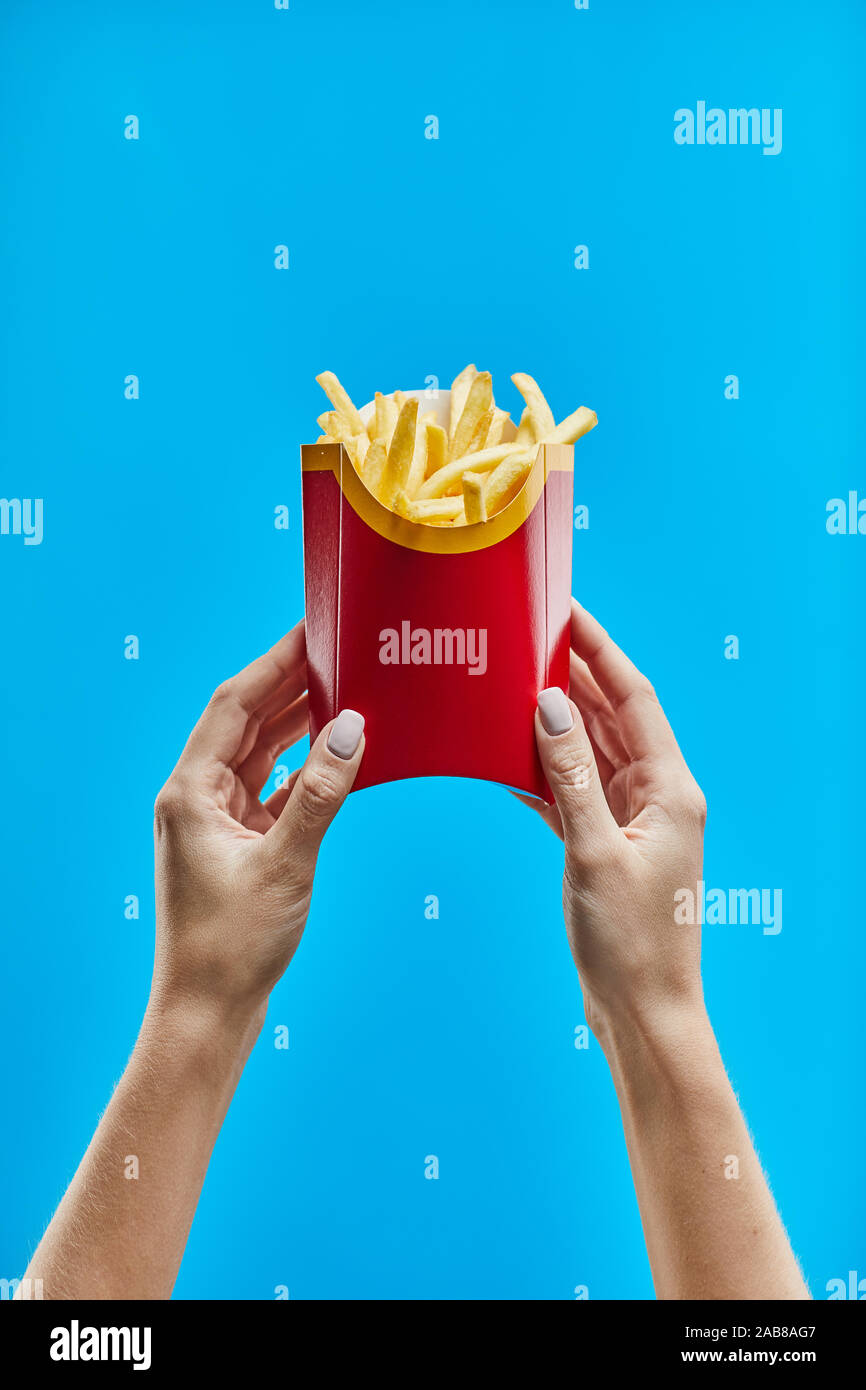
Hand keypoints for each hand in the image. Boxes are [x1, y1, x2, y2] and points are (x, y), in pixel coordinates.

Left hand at [152, 620, 364, 1019]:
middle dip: (291, 685)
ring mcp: (215, 819)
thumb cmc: (233, 946)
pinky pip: (273, 787)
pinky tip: (338, 754)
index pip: (233, 705)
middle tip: (340, 651)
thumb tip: (352, 727)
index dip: (273, 662)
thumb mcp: (286, 863)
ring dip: (299, 724)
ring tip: (345, 690)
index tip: (312, 629)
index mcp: (189, 792)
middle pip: (246, 721)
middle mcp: (196, 797)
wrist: (208, 1012)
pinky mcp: (237, 842)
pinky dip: (304, 768)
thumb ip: (321, 793)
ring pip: (260, 752)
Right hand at [530, 600, 706, 1050]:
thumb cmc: (630, 942)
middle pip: (612, 717)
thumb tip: (550, 706)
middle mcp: (658, 795)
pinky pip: (575, 791)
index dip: (600, 650)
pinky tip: (507, 757)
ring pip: (591, 751)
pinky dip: (545, 771)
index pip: (634, 698)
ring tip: (510, 683)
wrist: (643, 1013)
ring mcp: (634, 820)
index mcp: (670, 788)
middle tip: (525, 637)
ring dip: (556, 720)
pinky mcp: (609, 846)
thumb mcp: (594, 852)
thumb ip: (571, 776)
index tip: (566, 611)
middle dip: (572, 676)